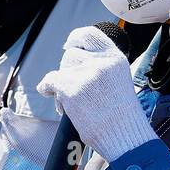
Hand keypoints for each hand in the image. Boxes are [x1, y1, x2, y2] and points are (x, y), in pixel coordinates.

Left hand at [36, 26, 156, 162]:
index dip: (76, 38)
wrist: (122, 135)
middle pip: (71, 55)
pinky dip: (48, 88)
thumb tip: (76, 61)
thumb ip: (101, 67)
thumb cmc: (120, 115)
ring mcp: (85, 74)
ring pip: (60, 69)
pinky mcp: (70, 88)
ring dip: (61, 83)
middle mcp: (100, 62)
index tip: (69, 44)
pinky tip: (52, 95)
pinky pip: (50, 81)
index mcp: (115, 58)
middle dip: (67, 69)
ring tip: (71, 100)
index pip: (90, 34)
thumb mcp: (118, 80)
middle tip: (74, 87)